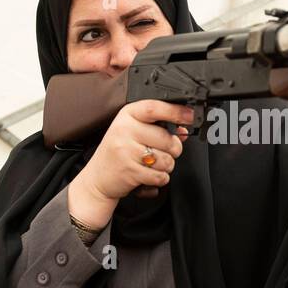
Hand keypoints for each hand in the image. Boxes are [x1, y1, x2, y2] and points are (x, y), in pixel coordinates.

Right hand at [69, 100, 190, 224]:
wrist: (97, 178)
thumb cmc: (118, 152)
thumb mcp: (133, 132)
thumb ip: (157, 128)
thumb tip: (183, 131)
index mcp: (127, 115)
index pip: (154, 108)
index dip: (175, 112)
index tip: (189, 116)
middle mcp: (124, 130)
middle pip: (166, 138)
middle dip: (174, 148)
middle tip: (166, 151)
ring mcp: (125, 150)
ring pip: (166, 159)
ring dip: (166, 166)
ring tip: (153, 164)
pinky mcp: (129, 171)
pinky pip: (159, 176)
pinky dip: (160, 178)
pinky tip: (149, 174)